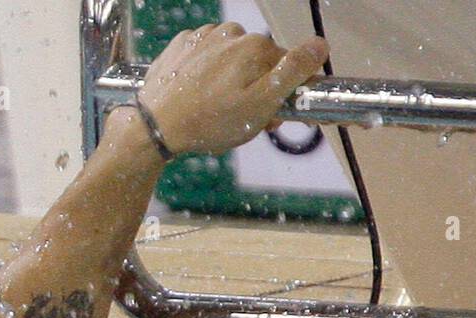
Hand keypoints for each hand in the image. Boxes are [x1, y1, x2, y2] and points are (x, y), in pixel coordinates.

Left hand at [138, 22, 328, 156]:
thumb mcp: (261, 104)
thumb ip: (294, 72)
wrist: (154, 127)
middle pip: (255, 61)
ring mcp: (203, 37)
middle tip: (237, 118)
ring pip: (228, 59)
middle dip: (253, 88)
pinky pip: (203, 57)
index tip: (269, 114)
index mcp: (256, 46)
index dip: (280, 92)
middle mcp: (232, 33)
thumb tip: (320, 45)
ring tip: (211, 108)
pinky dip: (203, 74)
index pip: (284, 65)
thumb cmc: (209, 121)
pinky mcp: (181, 46)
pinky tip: (194, 95)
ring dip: (228, 80)